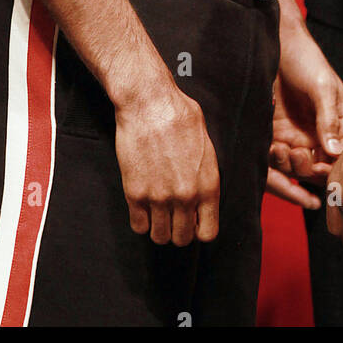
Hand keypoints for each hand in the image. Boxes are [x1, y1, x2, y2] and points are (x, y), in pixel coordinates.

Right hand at [114, 79, 219, 246]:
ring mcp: (159, 198)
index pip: (208, 232)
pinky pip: (138, 226)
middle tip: (173, 215)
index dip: (199, 228)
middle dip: (178, 230)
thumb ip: (205, 174)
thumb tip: (202, 192)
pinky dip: (140, 220)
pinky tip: (143, 206)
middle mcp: (185, 196)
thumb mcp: (206, 144)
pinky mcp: (135, 193)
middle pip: (182, 238)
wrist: (149, 103)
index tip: (192, 220)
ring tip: (157, 212)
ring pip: (160, 236)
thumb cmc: (179, 115)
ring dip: (159, 227)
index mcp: (208, 185)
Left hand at [268, 23, 342, 206]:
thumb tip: (335, 152)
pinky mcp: (276, 133)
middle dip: (307, 167)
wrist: (276, 42)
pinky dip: (273, 158)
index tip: (318, 164)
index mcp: (340, 122)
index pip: (342, 154)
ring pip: (296, 165)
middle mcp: (320, 133)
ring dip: (289, 164)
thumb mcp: (322, 86)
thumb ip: (328, 118)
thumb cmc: (306, 58)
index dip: (332, 166)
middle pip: (318, 166)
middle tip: (296, 152)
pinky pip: (276, 156)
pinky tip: (271, 146)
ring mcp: (298, 134)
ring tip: (281, 148)